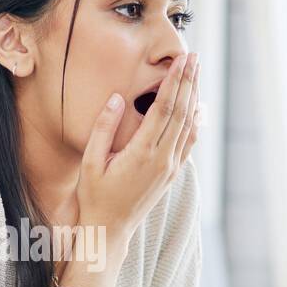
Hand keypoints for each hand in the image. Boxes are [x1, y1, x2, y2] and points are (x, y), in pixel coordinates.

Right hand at [75, 52, 200, 257]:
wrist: (109, 229)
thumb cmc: (94, 195)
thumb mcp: (90, 161)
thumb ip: (103, 128)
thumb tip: (118, 98)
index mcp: (141, 153)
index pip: (164, 108)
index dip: (174, 82)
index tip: (182, 60)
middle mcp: (162, 159)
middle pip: (181, 112)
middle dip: (188, 82)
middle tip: (194, 57)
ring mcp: (170, 168)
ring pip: (188, 126)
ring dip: (193, 98)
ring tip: (196, 74)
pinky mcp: (172, 174)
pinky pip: (188, 142)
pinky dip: (194, 121)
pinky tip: (195, 107)